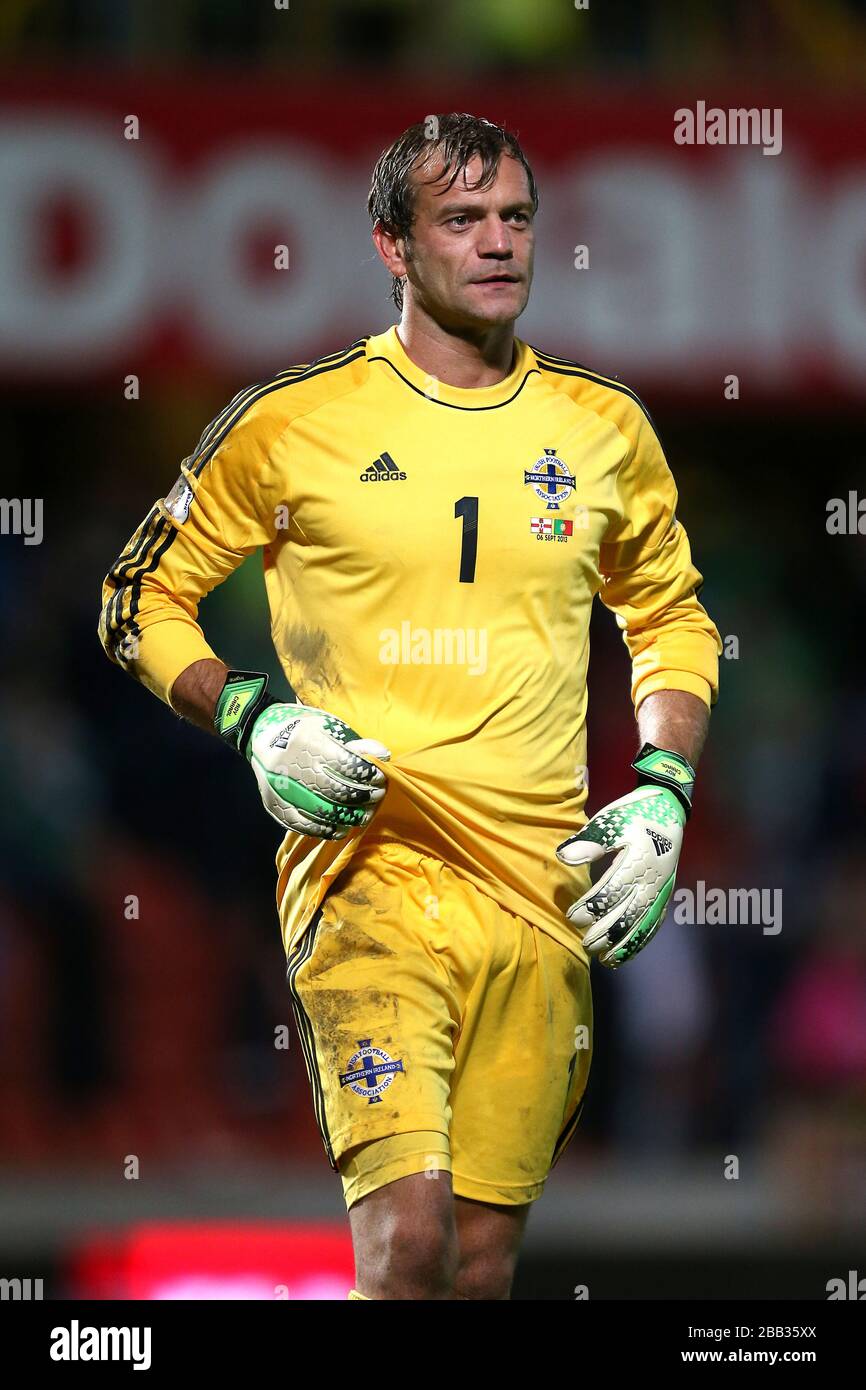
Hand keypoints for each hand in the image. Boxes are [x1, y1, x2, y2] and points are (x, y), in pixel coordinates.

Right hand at [247, 701, 389, 838]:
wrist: (261, 733)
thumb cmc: (304, 730)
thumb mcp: (329, 727)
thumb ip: (355, 744)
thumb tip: (383, 756)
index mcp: (307, 742)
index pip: (345, 764)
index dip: (367, 774)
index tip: (380, 778)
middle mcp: (291, 766)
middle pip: (335, 790)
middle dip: (362, 797)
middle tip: (377, 797)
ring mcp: (280, 788)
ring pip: (321, 811)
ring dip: (348, 817)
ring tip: (364, 815)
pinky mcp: (274, 804)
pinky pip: (302, 825)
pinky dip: (325, 830)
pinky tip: (340, 828)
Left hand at [556, 784, 684, 967]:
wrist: (668, 810)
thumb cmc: (635, 814)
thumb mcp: (612, 820)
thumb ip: (590, 841)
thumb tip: (564, 857)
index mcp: (639, 860)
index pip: (612, 890)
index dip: (592, 907)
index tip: (571, 916)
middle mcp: (653, 879)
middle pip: (629, 913)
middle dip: (607, 932)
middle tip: (585, 944)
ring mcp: (662, 889)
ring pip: (644, 923)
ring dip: (625, 944)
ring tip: (605, 960)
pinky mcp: (665, 894)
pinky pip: (655, 923)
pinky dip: (641, 940)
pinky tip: (627, 954)